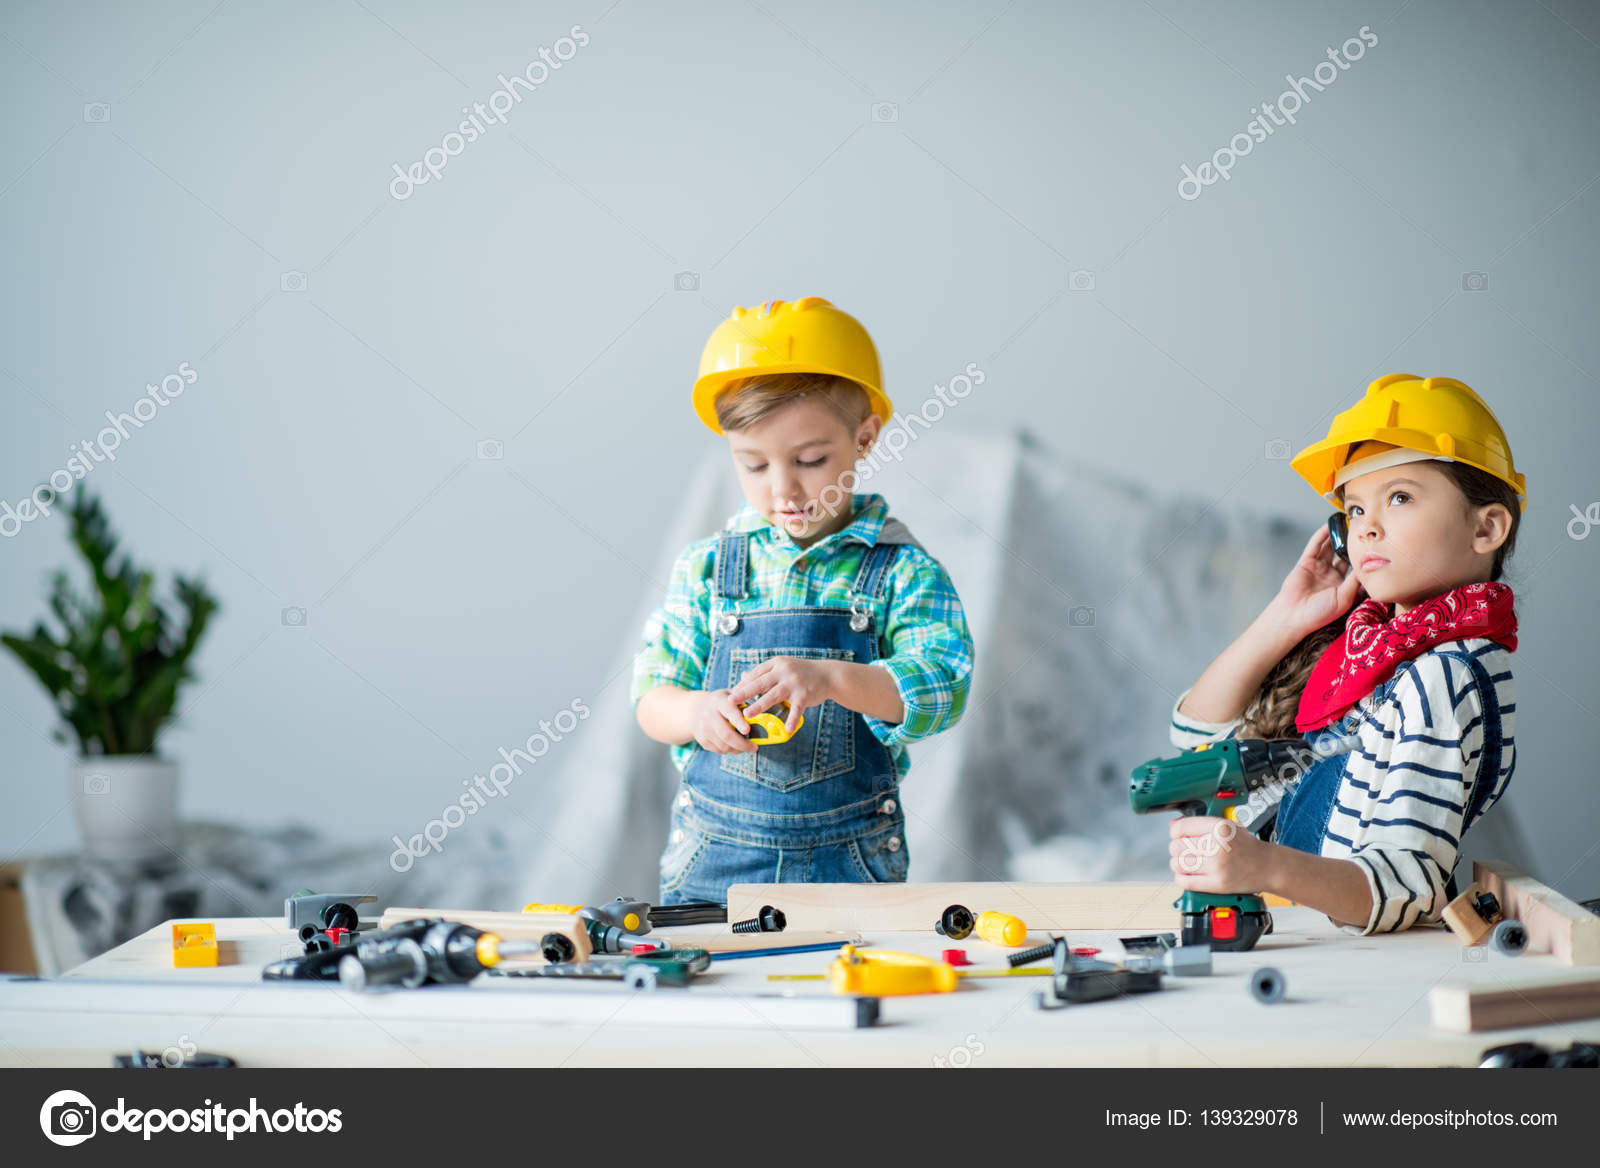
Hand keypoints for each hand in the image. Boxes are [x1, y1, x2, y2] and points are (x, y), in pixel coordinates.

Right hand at [690, 689, 757, 753]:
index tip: (748, 730)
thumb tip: (765, 717)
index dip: (738, 721)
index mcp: (718, 701)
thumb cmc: (722, 703)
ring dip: (738, 749)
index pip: (729, 711)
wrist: (695, 710)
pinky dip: (730, 750)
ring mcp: (703, 728)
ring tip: (746, 745)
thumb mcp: (732, 696)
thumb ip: (745, 704)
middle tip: (754, 748)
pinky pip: (719, 750)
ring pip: (724, 746)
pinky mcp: (702, 740)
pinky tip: (734, 744)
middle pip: (726, 734)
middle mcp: (708, 714)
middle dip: (743, 744)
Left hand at [725, 656, 836, 736]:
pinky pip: (796, 709)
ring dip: (759, 706)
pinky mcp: (805, 694)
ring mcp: (794, 683)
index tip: (732, 694)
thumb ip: (765, 672)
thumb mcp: (783, 667)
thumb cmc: (802, 673)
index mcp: (777, 664)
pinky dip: (792, 719)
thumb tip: (743, 676)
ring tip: (747, 715)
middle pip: (760, 683)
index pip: (756, 673)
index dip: (743, 684)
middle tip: (731, 701)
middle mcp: (784, 671)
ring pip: (773, 695)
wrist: (828, 675)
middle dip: (744, 693)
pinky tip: (787, 729)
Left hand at [1169, 815, 1271, 892]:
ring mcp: (1217, 866)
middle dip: (1177, 848)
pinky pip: (1186, 882)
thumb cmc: (1247, 846)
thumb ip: (1200, 824)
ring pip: (1179, 864)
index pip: (1181, 827)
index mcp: (1220, 827)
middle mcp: (1218, 846)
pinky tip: (1188, 874)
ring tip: (1187, 862)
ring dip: (1178, 864)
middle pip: (1177, 846)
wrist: (1267, 866)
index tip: (1178, 835)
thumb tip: (1174, 825)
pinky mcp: (1218, 884)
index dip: (1176, 832)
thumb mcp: (1226, 825)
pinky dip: (1181, 878)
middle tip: (1184, 850)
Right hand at [1267, 524, 1363, 640]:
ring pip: (1330, 547)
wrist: (1294, 616)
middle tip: (1362, 529)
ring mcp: (1318, 568)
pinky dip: (1322, 535)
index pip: (1356, 567)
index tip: (1375, 545)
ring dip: (1337, 535)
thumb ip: (1355, 580)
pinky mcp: (1306, 563)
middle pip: (1344, 554)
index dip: (1364, 557)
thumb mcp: (1345, 597)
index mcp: (1343, 586)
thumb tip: (1367, 563)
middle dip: (1352, 543)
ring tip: (1346, 522)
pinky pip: (1315, 546)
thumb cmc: (1320, 613)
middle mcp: (1332, 575)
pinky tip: (1330, 525)